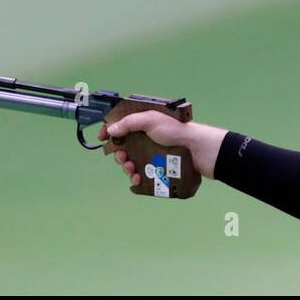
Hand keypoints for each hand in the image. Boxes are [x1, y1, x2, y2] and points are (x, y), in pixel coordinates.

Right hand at [100, 114, 228, 186]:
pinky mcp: (157, 166)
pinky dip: (136, 176)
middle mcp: (145, 136)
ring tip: (131, 169)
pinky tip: (137, 179)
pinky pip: (141, 173)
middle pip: (123, 145)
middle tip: (122, 157)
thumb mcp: (150, 120)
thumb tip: (110, 130)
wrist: (198, 150)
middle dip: (119, 152)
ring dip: (127, 166)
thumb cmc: (176, 131)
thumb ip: (129, 123)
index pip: (121, 124)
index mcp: (143, 122)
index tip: (102, 138)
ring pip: (130, 161)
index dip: (109, 130)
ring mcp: (151, 152)